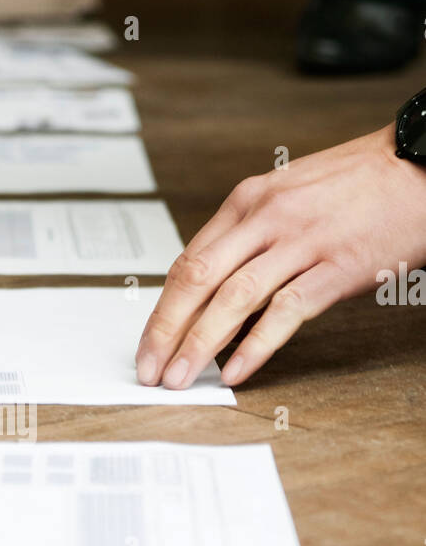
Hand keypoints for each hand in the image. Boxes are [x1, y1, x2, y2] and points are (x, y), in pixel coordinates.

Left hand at [135, 125, 425, 387]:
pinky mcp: (336, 268)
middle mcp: (265, 218)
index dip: (161, 310)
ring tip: (179, 378)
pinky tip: (235, 371)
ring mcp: (301, 243)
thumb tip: (214, 291)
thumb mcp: (286, 195)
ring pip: (233, 298)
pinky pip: (285, 312)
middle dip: (165, 331)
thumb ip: (248, 236)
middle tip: (148, 370)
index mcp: (246, 201)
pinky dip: (256, 345)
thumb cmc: (355, 186)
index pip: (187, 262)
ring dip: (199, 344)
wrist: (417, 167)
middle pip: (196, 280)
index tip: (147, 345)